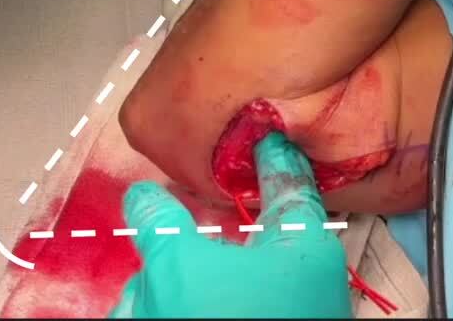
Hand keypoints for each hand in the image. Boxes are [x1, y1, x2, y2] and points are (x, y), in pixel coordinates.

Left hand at [109, 133, 351, 318]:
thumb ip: (289, 197)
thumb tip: (277, 148)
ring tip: (216, 311)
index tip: (155, 196)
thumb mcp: (308, 255)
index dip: (153, 198)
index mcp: (174, 260)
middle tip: (224, 279)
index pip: (147, 209)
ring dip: (171, 303)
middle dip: (182, 265)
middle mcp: (144, 299)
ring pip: (145, 307)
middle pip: (153, 265)